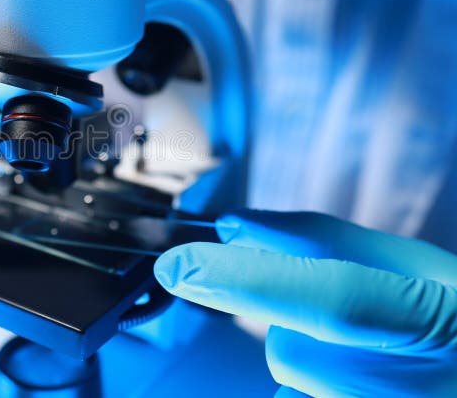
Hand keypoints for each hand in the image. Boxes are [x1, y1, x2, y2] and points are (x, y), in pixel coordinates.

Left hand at [153, 210, 456, 397]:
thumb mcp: (414, 265)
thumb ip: (319, 240)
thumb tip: (231, 227)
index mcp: (448, 321)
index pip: (330, 298)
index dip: (247, 280)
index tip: (178, 266)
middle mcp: (425, 393)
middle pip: (289, 350)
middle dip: (289, 320)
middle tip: (345, 318)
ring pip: (286, 383)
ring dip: (305, 359)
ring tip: (367, 355)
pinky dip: (312, 387)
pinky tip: (362, 379)